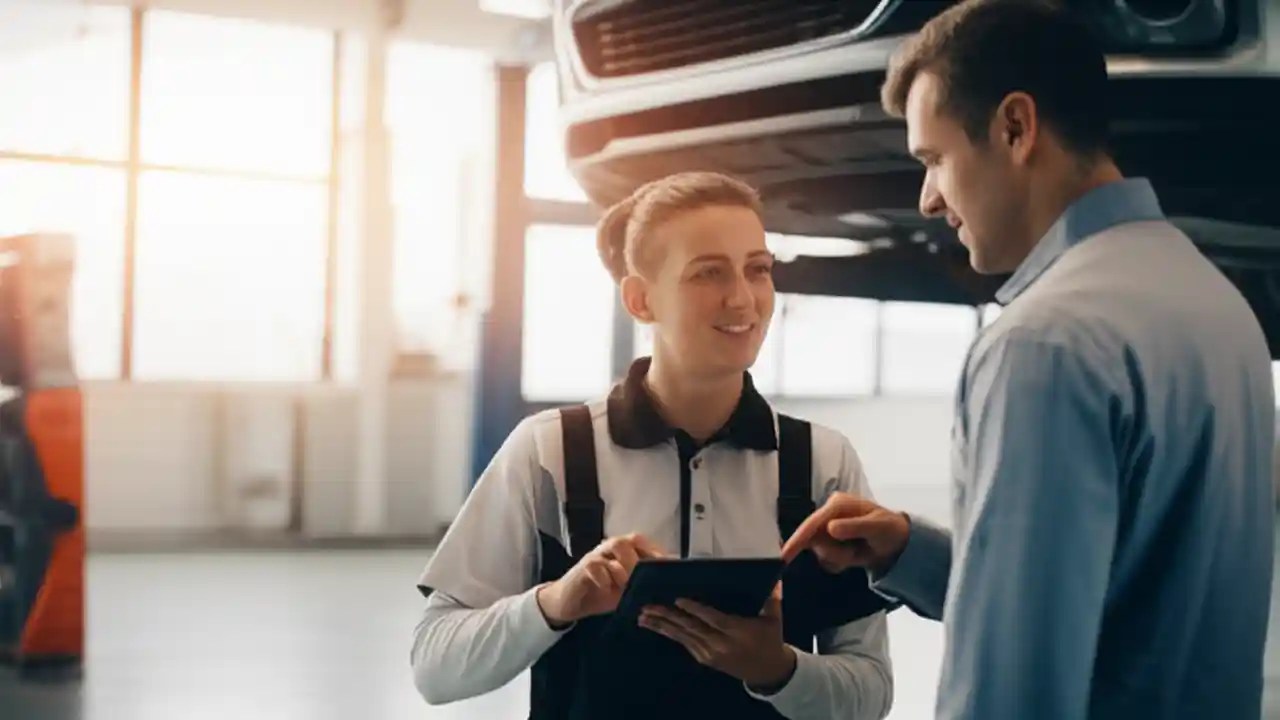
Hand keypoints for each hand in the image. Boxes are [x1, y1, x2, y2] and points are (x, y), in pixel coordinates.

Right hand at [537, 533, 665, 626]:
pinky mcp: (583, 566)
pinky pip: (595, 564)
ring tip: (630, 583)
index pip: (648, 545)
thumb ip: (644, 586)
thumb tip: (669, 589)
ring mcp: (598, 555)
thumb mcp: (627, 592)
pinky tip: (608, 590)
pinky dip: (604, 577)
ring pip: (616, 545)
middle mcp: (613, 548)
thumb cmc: (602, 594)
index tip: (675, 570)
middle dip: (647, 555)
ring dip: (628, 563)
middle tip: (652, 576)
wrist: (569, 602)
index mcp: (626, 552)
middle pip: (634, 538)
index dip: (661, 555)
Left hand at [638, 583, 795, 691]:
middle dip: (668, 617)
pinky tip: (656, 626)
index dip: (695, 609)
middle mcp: (721, 644)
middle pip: (691, 628)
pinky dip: (670, 634)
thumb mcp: (774, 618)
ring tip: (643, 617)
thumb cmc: (770, 639)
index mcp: (738, 631)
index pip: (712, 619)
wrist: (768, 672)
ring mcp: (710, 653)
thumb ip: (771, 597)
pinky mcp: (705, 659)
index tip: (678, 599)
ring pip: (683, 637)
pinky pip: (685, 644)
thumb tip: (773, 574)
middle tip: (648, 606)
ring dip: (662, 626)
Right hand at [780, 492, 909, 575]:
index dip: (798, 540)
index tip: (784, 556)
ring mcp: (828, 529)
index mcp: (837, 504)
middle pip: (813, 541)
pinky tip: (854, 554)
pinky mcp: (830, 542)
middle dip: (833, 553)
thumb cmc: (890, 529)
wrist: (898, 543)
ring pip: (819, 551)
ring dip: (839, 558)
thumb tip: (830, 528)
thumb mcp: (876, 526)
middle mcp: (828, 515)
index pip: (812, 523)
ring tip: (858, 551)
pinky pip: (825, 558)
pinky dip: (840, 561)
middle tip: (854, 553)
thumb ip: (854, 527)